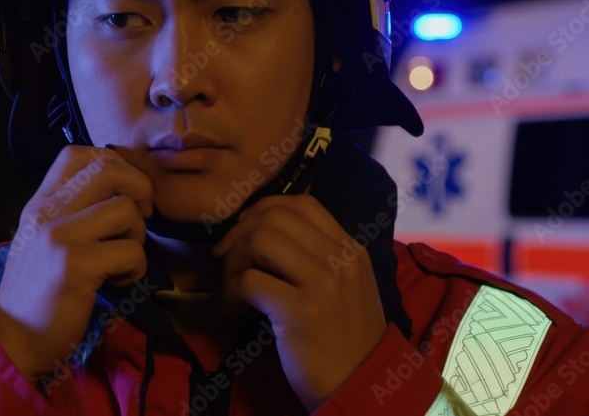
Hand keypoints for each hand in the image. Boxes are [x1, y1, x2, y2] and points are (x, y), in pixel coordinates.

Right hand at [0, 145, 152, 381]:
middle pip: (109, 168)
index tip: (125, 193)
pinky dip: (136, 268)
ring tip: (123, 259)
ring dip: (138, 236)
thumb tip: (122, 189)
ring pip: (126, 209)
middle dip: (140, 189)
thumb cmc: (38, 290)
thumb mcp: (44, 238)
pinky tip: (118, 282)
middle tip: (140, 218)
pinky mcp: (74, 265)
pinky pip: (131, 250)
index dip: (115, 164)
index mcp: (40, 202)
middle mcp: (46, 211)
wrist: (14, 337)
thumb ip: (72, 210)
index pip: (78, 153)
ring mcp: (58, 236)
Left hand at [213, 194, 385, 409]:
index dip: (262, 209)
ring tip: (232, 285)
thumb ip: (319, 256)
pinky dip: (232, 291)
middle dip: (239, 234)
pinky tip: (236, 309)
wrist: (362, 385)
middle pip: (274, 216)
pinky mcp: (301, 311)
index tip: (244, 232)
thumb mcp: (347, 286)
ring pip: (259, 240)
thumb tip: (264, 232)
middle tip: (227, 259)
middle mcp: (340, 259)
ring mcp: (323, 283)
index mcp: (351, 249)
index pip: (301, 203)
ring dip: (233, 260)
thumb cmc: (347, 338)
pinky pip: (250, 280)